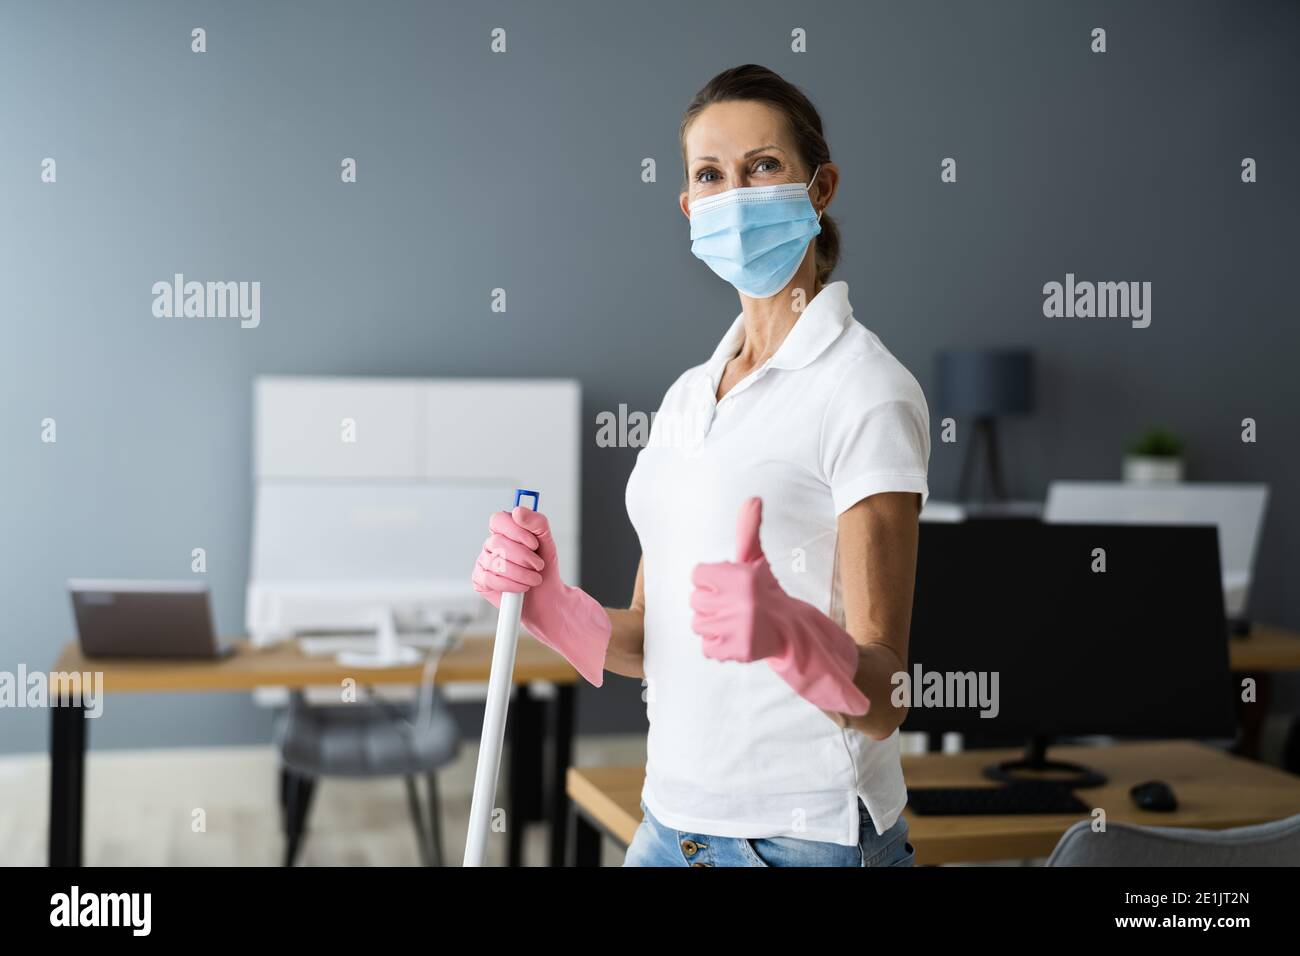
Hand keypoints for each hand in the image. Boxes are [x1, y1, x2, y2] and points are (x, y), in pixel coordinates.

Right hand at [470, 506, 611, 687]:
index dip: (515, 531)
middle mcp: (491, 544)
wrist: (546, 598)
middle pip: (498, 542)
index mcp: (505, 531)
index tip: (533, 543)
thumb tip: (518, 510)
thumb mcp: (547, 542)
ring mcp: (483, 562)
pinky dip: (511, 585)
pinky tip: (522, 588)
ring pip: (495, 562)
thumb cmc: (545, 569)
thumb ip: (537, 523)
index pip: (498, 520)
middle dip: (523, 557)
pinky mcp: (480, 580)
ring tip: (534, 579)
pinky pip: (491, 579)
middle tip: (538, 566)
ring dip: (520, 573)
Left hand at [690, 497, 869, 714]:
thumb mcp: (755, 558)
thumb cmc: (764, 590)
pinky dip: (716, 646)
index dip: (710, 581)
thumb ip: (747, 529)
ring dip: (712, 626)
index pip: (697, 574)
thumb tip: (753, 499)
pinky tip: (732, 637)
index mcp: (740, 576)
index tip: (726, 586)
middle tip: (732, 606)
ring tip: (732, 621)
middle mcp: (740, 601)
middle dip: (710, 604)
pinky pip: (707, 648)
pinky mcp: (738, 650)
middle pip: (694, 601)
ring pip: (698, 624)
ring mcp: (739, 627)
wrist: (790, 628)